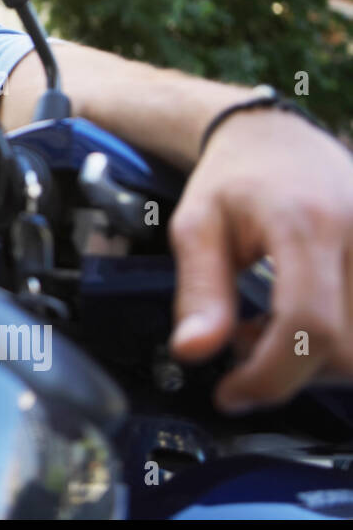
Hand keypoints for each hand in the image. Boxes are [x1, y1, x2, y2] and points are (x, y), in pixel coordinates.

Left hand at [168, 109, 352, 413]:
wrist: (276, 137)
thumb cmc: (233, 177)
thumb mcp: (195, 226)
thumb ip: (198, 291)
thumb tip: (193, 352)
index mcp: (305, 226)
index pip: (308, 324)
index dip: (271, 373)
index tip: (231, 392)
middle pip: (347, 348)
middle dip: (289, 369)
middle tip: (241, 343)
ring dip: (314, 358)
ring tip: (267, 325)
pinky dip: (336, 339)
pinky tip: (300, 318)